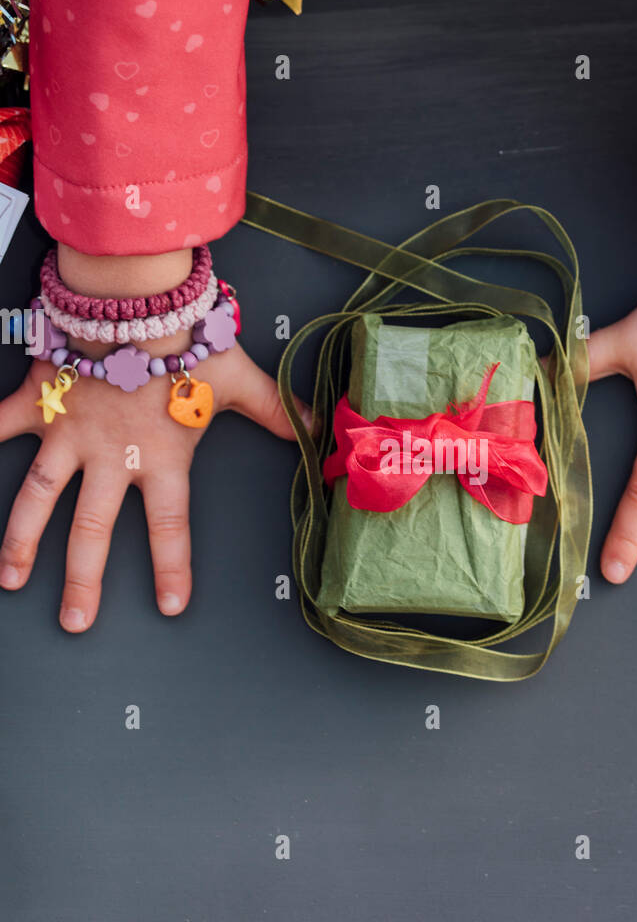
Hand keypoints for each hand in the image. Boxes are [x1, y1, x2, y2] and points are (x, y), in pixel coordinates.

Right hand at [0, 343, 307, 631]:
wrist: (134, 300)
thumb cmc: (185, 337)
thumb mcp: (239, 379)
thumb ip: (278, 410)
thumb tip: (321, 429)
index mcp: (160, 457)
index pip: (169, 525)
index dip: (171, 567)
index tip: (170, 605)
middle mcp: (110, 456)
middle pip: (93, 530)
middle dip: (83, 580)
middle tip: (76, 621)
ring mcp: (68, 433)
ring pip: (39, 498)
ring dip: (21, 540)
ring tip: (9, 579)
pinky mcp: (38, 402)